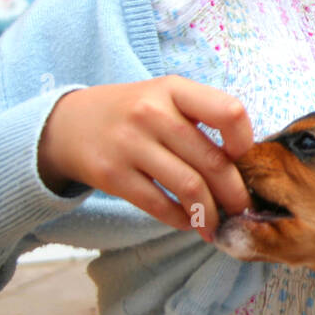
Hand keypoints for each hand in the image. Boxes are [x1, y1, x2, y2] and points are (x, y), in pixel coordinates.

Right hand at [36, 76, 253, 242]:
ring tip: (215, 224)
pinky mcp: (111, 174)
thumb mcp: (167, 98)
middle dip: (234, 194)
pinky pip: (159, 205)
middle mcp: (152, 113)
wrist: (68, 123)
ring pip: (189, 187)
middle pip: (212, 161)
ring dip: (209, 214)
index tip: (242, 159)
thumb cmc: (135, 113)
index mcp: (175, 89)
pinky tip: (187, 222)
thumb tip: (246, 166)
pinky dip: (181, 219)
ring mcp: (129, 143)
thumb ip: (203, 119)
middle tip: (242, 209)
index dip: (245, 141)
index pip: (229, 112)